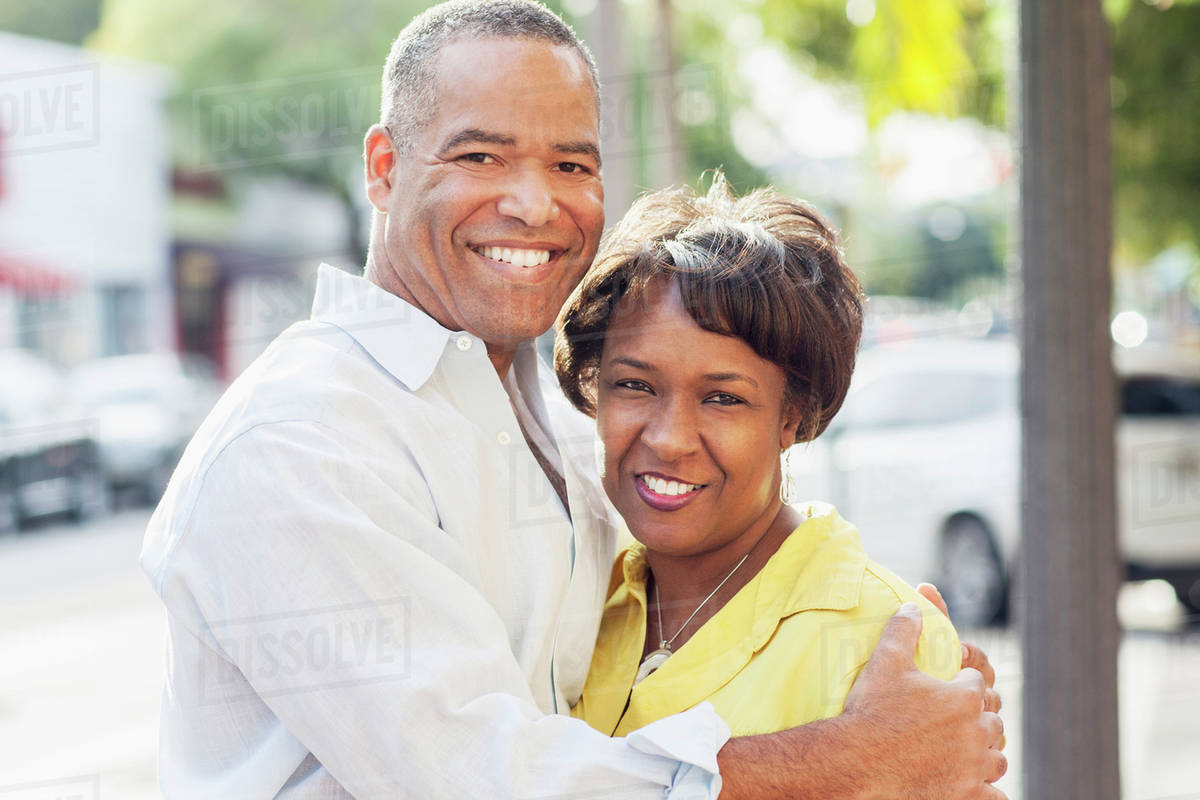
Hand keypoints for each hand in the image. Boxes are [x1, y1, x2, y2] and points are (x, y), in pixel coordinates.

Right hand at [842, 603, 1006, 798]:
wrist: (857, 760)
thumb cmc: (871, 710)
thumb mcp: (885, 661)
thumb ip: (903, 629)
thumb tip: (914, 604)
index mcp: (965, 696)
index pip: (977, 682)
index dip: (960, 683)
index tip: (944, 689)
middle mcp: (977, 731)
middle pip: (992, 720)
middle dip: (976, 719)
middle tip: (950, 723)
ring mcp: (975, 766)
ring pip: (997, 758)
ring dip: (985, 753)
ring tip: (964, 754)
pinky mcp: (968, 795)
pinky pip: (996, 796)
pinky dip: (988, 791)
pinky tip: (973, 786)